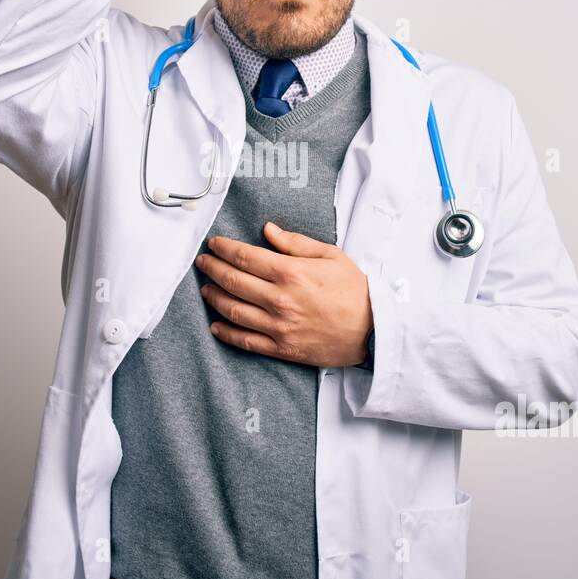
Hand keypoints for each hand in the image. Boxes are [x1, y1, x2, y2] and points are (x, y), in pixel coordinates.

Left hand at [195, 221, 373, 368]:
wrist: (374, 329)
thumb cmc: (355, 290)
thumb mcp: (330, 256)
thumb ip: (295, 243)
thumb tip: (268, 230)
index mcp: (291, 272)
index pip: (245, 257)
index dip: (224, 249)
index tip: (214, 244)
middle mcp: (279, 299)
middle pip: (233, 281)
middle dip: (212, 269)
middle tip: (202, 262)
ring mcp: (278, 326)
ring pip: (233, 310)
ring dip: (214, 297)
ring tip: (205, 288)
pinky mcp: (282, 348)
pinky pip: (245, 340)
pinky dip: (225, 332)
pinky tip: (216, 324)